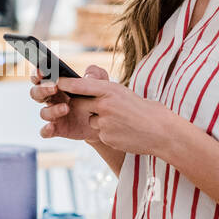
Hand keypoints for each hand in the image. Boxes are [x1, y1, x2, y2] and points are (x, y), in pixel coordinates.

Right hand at [32, 64, 107, 141]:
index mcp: (58, 84)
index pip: (41, 77)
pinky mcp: (58, 129)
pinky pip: (45, 131)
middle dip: (42, 89)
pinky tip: (51, 127)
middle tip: (54, 87)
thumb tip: (88, 75)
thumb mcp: (100, 82)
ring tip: (66, 108)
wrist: (105, 119)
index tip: (42, 70)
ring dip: (52, 110)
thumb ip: (95, 74)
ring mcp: (54, 115)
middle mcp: (52, 99)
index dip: (37, 73)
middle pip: (36, 93)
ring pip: (43, 112)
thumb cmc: (97, 96)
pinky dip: (46, 129)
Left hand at [55, 72, 183, 156]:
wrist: (162, 132)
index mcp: (111, 90)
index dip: (67, 83)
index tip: (57, 81)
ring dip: (100, 121)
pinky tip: (123, 132)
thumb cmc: (145, 110)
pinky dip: (108, 133)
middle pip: (79, 104)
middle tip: (99, 107)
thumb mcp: (125, 94)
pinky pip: (100, 134)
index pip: (81, 84)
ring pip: (90, 121)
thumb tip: (87, 93)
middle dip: (83, 106)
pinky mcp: (105, 137)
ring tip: (121, 122)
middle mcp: (104, 105)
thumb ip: (106, 93)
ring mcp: (104, 122)